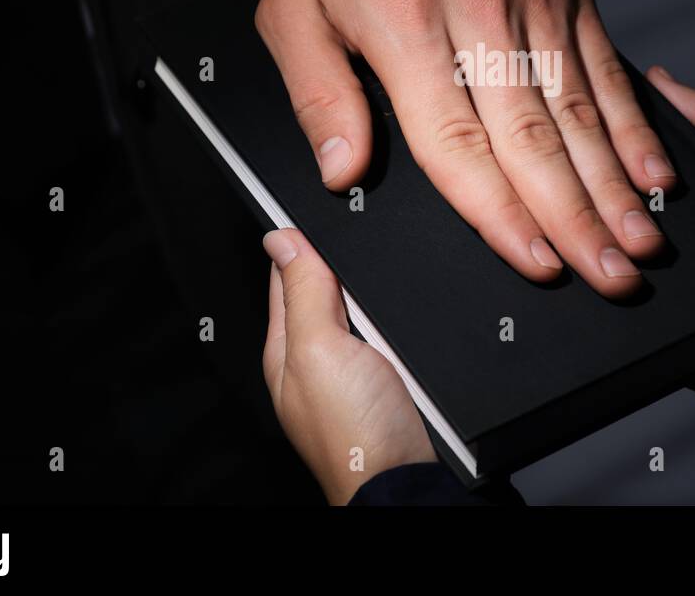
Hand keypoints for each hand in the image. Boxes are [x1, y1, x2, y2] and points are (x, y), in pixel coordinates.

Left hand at [256, 0, 675, 297]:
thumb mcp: (291, 5)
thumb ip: (316, 93)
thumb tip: (342, 171)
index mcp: (405, 24)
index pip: (456, 139)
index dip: (498, 210)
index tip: (532, 261)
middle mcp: (478, 13)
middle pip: (532, 134)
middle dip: (574, 216)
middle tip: (608, 276)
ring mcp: (533, 0)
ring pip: (579, 108)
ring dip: (613, 183)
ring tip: (640, 243)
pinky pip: (603, 67)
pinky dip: (634, 125)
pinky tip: (654, 173)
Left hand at [261, 227, 435, 505]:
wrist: (409, 485)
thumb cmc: (357, 436)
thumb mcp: (320, 348)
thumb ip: (304, 292)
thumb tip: (281, 238)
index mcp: (286, 346)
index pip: (287, 273)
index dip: (304, 239)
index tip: (326, 209)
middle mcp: (319, 357)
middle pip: (330, 288)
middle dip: (347, 264)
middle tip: (367, 241)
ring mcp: (358, 370)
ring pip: (367, 309)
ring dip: (380, 293)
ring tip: (391, 281)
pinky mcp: (396, 379)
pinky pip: (398, 333)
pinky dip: (405, 319)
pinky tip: (413, 313)